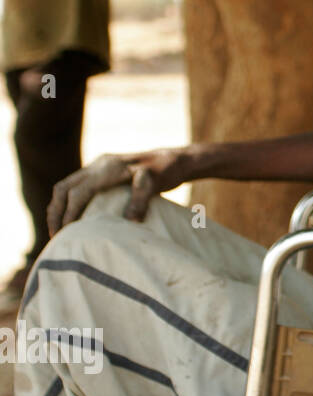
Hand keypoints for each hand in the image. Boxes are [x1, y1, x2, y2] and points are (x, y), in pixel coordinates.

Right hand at [47, 148, 188, 234]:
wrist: (174, 160)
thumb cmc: (167, 171)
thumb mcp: (156, 183)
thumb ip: (141, 199)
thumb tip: (129, 221)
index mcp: (107, 168)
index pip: (77, 192)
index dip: (69, 213)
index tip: (66, 233)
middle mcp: (98, 165)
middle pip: (63, 188)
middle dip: (56, 212)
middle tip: (55, 236)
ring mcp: (98, 167)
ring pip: (66, 186)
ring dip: (59, 208)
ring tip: (59, 230)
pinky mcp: (101, 173)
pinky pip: (76, 187)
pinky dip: (68, 203)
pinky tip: (72, 219)